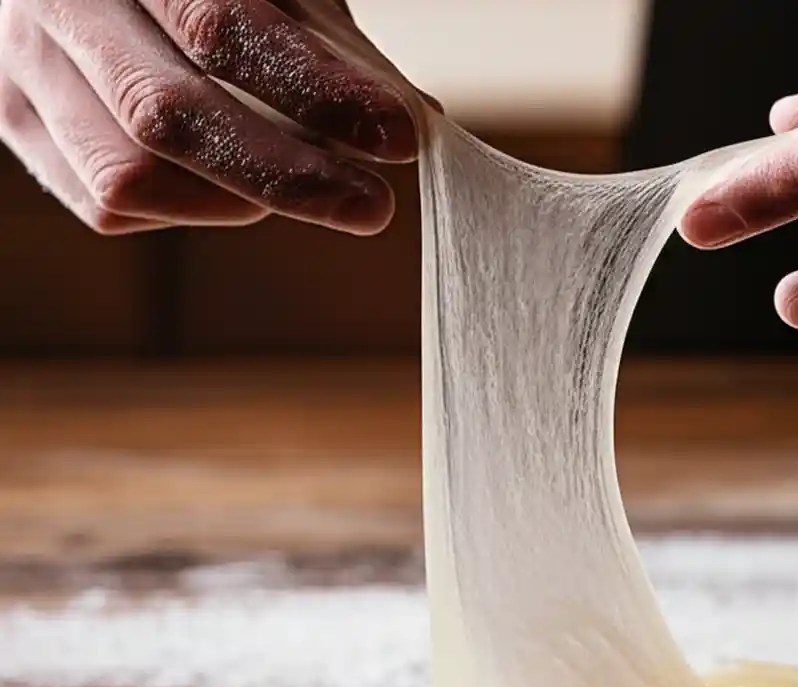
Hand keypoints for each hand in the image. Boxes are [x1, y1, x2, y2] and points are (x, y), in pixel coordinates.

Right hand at [0, 0, 419, 235]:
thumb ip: (328, 43)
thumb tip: (413, 119)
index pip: (221, 27)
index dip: (317, 90)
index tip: (399, 137)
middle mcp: (57, 7)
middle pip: (169, 115)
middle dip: (287, 174)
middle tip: (373, 207)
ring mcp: (23, 71)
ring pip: (129, 175)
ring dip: (240, 198)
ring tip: (314, 189)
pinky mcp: (18, 129)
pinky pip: (110, 205)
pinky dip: (193, 209)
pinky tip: (238, 191)